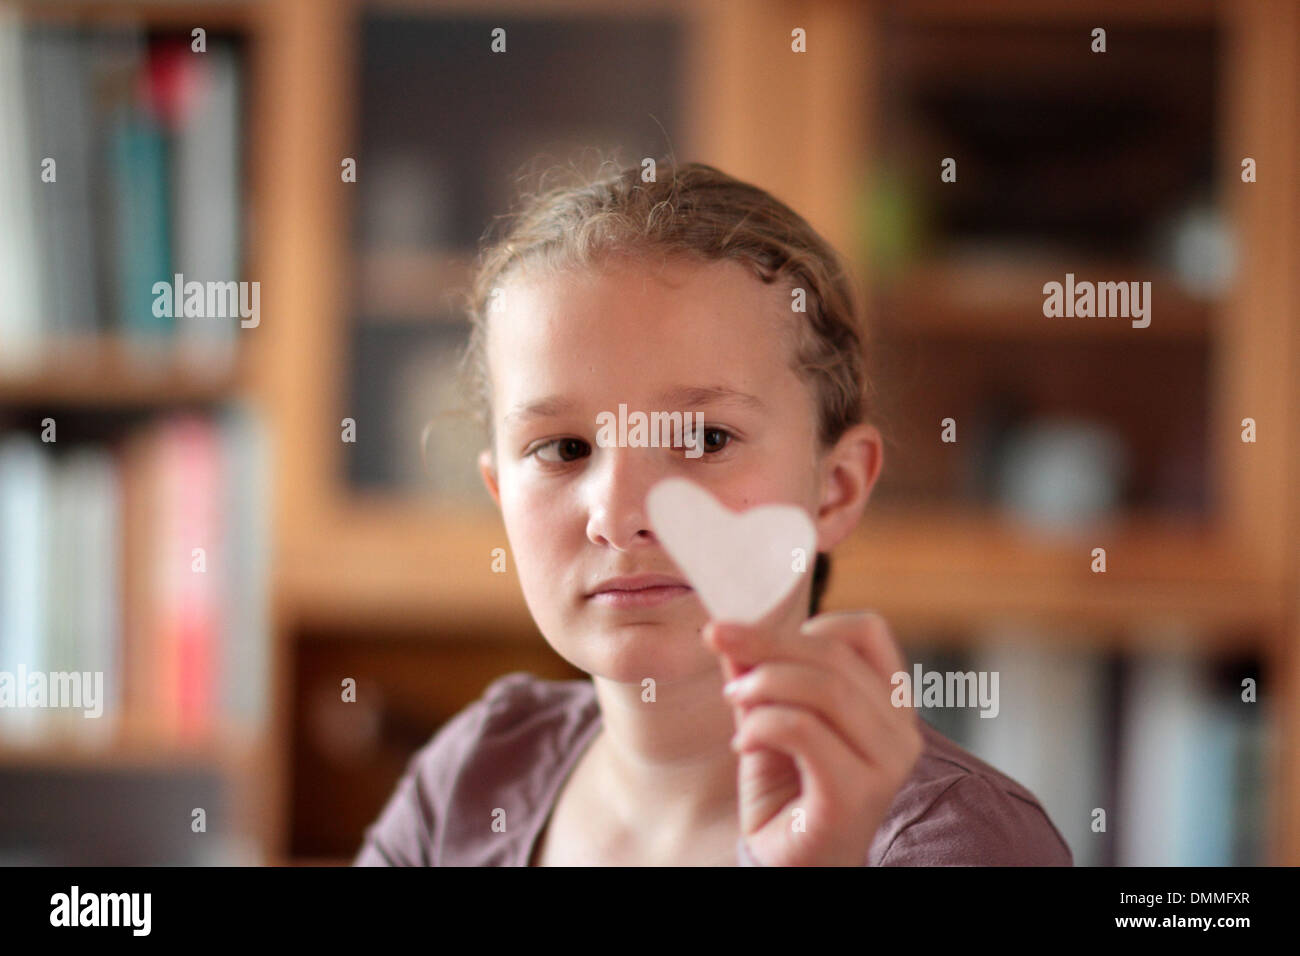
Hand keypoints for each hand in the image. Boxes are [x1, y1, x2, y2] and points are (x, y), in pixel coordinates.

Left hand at [704, 610, 922, 865]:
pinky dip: (763, 724)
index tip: (750, 635)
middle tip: (718, 641)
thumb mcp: (768, 718)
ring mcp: (885, 765)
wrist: (790, 867)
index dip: (805, 622)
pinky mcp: (855, 795)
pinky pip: (805, 731)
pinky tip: (742, 742)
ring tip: (733, 702)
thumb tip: (727, 630)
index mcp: (889, 705)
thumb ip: (757, 675)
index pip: (865, 633)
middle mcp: (900, 732)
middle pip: (835, 655)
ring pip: (825, 689)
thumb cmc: (786, 796)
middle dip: (766, 641)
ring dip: (763, 683)